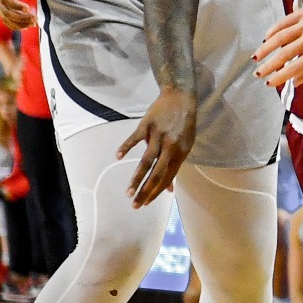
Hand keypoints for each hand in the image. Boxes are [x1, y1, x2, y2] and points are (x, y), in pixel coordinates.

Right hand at [0, 0, 36, 29]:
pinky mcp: (3, 6)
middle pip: (5, 11)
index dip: (16, 5)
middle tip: (35, 19)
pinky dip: (16, 25)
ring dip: (19, 23)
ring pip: (5, 18)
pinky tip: (28, 26)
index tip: (28, 8)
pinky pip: (7, 19)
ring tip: (34, 23)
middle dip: (19, 17)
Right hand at [118, 86, 196, 208]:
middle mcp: (170, 146)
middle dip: (146, 191)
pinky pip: (135, 138)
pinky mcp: (147, 124)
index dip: (156, 191)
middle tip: (135, 205)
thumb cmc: (183, 125)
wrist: (180, 97)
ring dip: (137, 177)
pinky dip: (126, 146)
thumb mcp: (185, 146)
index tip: (146, 203)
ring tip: (128, 192)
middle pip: (157, 173)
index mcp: (181, 153)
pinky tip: (118, 157)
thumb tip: (169, 190)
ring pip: (146, 160)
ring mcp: (158, 135)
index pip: (168, 177)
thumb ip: (174, 167)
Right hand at [255, 0, 302, 87]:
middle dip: (268, 66)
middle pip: (284, 54)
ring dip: (265, 49)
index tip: (269, 83)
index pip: (295, 68)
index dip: (280, 77)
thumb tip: (295, 82)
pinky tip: (265, 39)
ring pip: (280, 38)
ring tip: (256, 58)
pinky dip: (272, 31)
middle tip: (257, 73)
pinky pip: (283, 23)